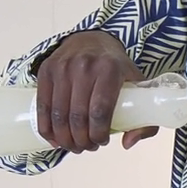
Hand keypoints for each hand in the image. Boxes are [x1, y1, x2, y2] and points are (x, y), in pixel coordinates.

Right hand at [34, 31, 156, 151]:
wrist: (91, 40)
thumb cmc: (115, 68)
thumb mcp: (137, 86)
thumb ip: (144, 120)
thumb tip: (127, 143)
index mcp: (110, 69)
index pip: (100, 111)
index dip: (98, 134)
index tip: (102, 141)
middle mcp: (84, 66)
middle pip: (78, 117)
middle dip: (81, 141)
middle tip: (87, 147)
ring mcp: (62, 68)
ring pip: (59, 116)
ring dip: (65, 139)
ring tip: (74, 145)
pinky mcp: (46, 71)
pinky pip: (43, 107)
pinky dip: (47, 129)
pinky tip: (55, 139)